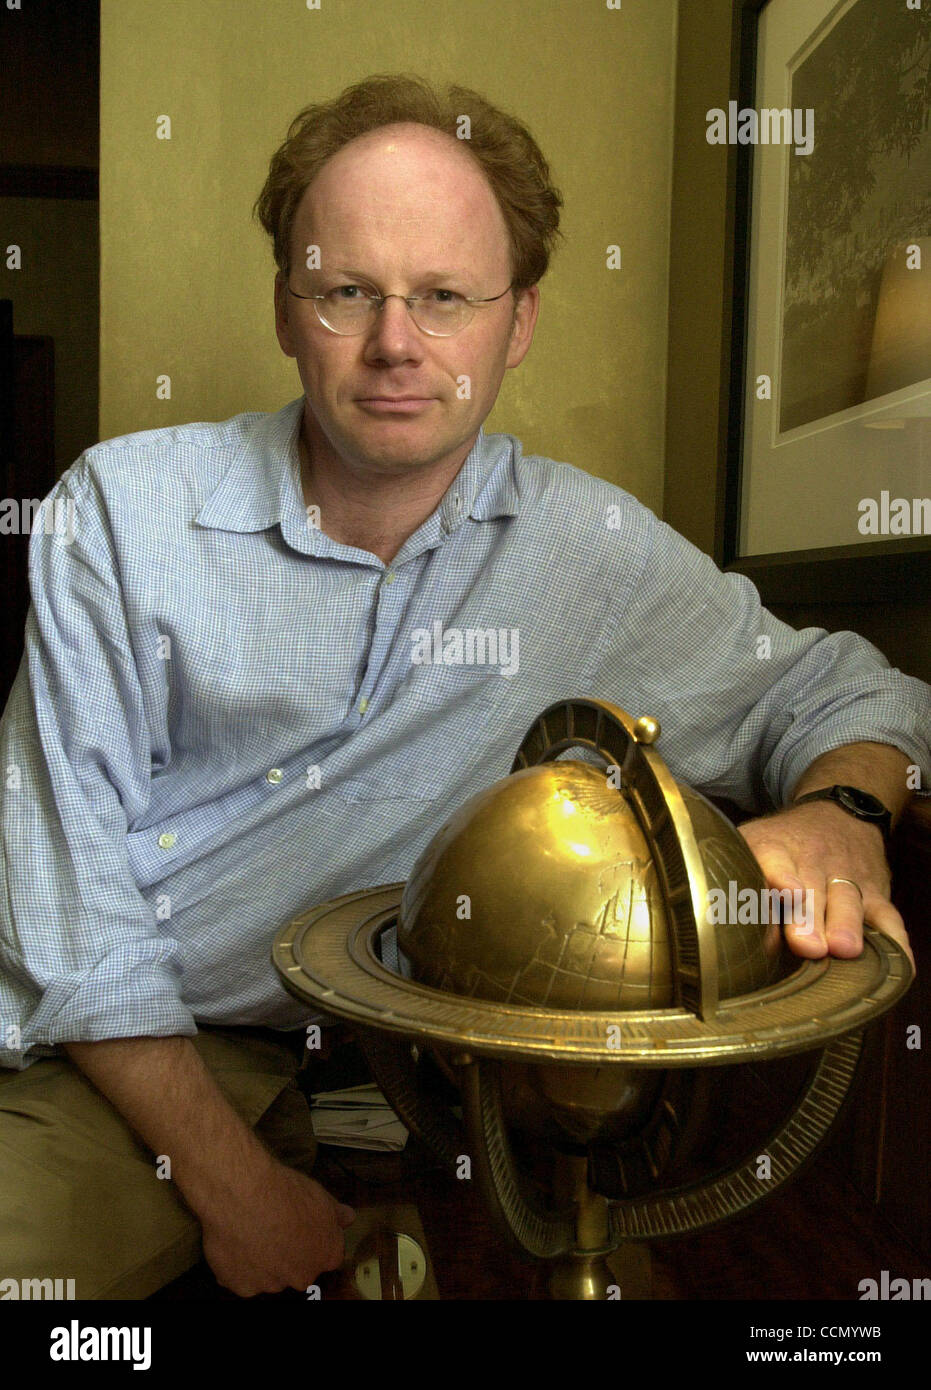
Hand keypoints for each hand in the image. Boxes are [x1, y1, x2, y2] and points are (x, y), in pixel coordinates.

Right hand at [198, 1154, 355, 1296]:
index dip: (314, 1239)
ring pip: (269, 1275)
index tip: (302, 1225)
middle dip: (289, 1253)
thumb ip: (336, 1213)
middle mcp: (302, 1278)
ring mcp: (270, 1285)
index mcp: (326, 1256)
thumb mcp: (320, 1195)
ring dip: (264, 1260)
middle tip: (276, 1227)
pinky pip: (242, 1278)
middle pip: (297, 1269)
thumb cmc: (286, 1192)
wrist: (244, 1195)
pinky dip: (239, 1265)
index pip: (327, 1255)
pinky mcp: (242, 1286)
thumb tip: (347, 1218)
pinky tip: (237, 1240)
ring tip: (253, 1230)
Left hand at [737, 800, 913, 970]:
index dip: (780, 877)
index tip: (785, 892)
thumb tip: (718, 932)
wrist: (836, 813)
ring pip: (849, 902)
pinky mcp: (876, 894)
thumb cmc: (781, 846)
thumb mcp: (751, 845)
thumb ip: (735, 881)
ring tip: (845, 949)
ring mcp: (847, 878)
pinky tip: (900, 966)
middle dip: (810, 918)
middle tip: (808, 945)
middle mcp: (814, 863)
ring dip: (847, 926)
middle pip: (813, 891)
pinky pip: (889, 918)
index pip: (775, 860)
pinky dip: (896, 941)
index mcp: (775, 849)